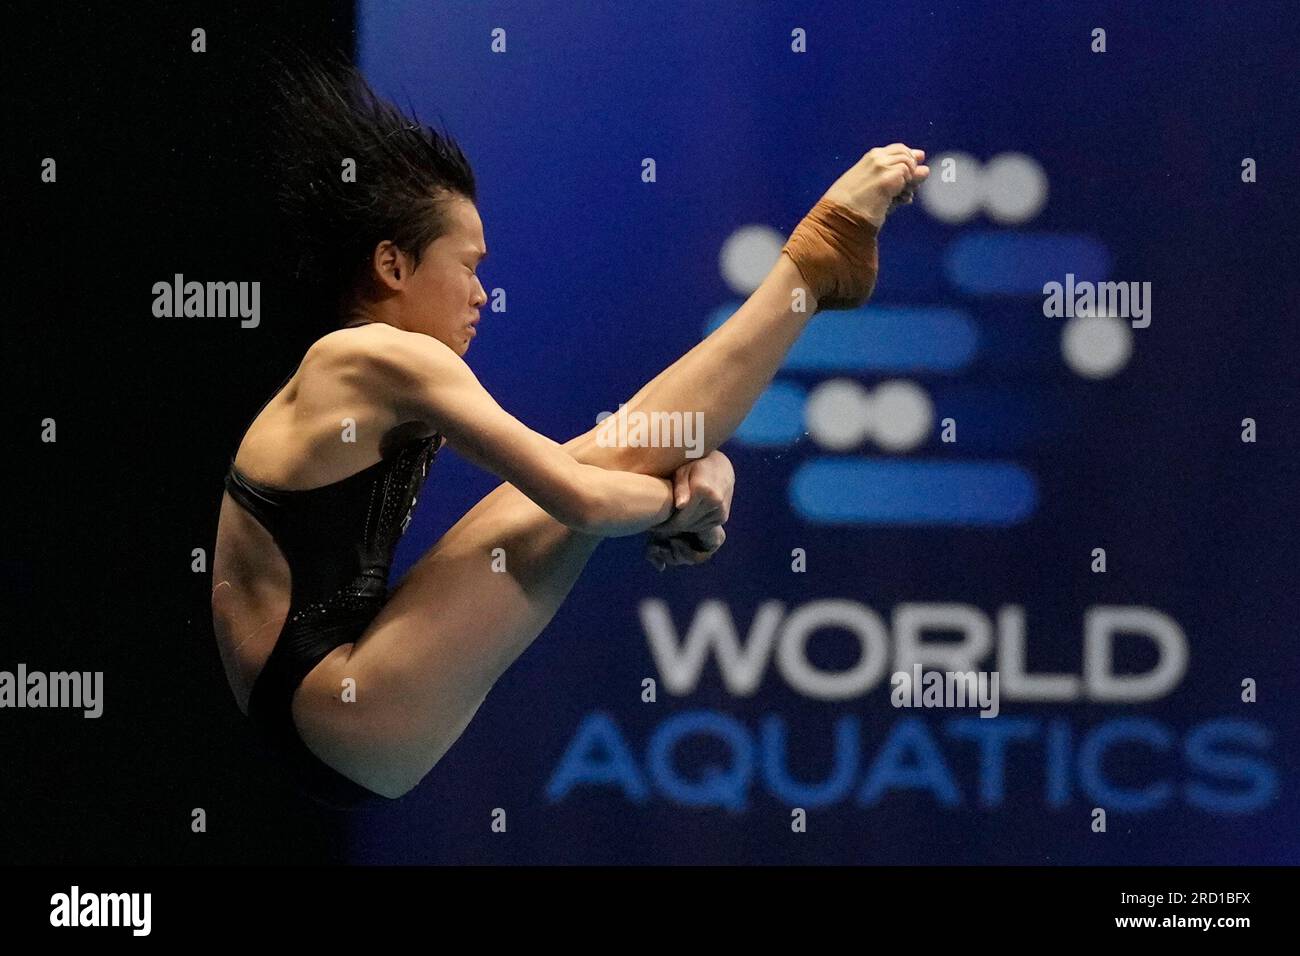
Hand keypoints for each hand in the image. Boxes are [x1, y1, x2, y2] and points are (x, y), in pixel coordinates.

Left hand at [645, 450, 734, 569]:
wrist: (720, 467)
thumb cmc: (695, 466)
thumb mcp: (683, 472)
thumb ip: (681, 488)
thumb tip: (680, 505)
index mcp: (704, 490)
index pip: (681, 518)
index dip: (666, 525)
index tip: (653, 526)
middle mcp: (715, 502)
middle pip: (688, 524)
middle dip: (671, 527)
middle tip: (657, 526)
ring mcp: (721, 511)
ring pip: (695, 527)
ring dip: (682, 527)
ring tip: (669, 521)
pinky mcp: (723, 516)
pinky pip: (704, 527)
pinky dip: (693, 525)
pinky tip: (683, 518)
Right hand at [819, 144, 929, 226]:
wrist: (840, 217)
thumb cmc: (853, 207)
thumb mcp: (876, 188)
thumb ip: (898, 177)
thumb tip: (925, 169)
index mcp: (870, 159)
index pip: (899, 150)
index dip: (909, 161)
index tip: (912, 176)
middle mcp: (876, 158)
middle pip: (907, 154)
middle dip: (912, 170)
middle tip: (907, 190)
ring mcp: (880, 166)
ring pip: (909, 164)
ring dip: (910, 181)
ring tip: (901, 197)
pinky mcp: (886, 177)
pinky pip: (907, 176)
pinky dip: (906, 188)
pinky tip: (899, 199)